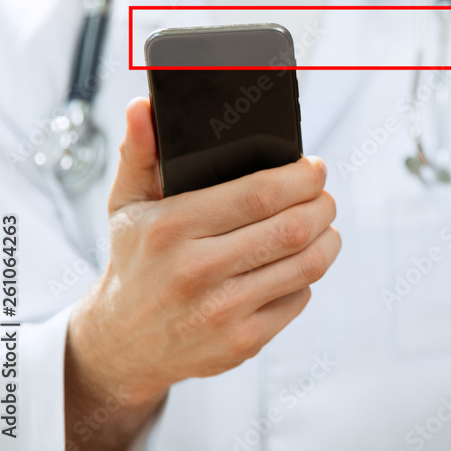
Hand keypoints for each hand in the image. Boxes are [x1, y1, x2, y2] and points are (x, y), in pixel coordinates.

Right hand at [67, 98, 339, 409]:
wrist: (121, 343)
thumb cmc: (136, 261)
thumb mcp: (127, 205)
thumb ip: (140, 152)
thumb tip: (143, 107)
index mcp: (170, 228)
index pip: (260, 194)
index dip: (301, 177)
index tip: (314, 168)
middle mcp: (195, 271)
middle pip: (293, 228)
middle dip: (323, 205)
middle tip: (324, 196)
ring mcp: (221, 312)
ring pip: (307, 265)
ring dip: (329, 239)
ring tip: (323, 226)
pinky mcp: (241, 343)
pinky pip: (299, 298)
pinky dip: (307, 277)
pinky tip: (296, 264)